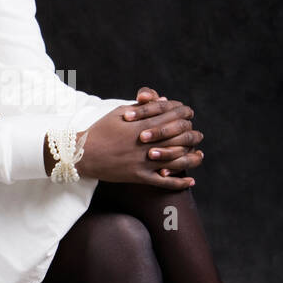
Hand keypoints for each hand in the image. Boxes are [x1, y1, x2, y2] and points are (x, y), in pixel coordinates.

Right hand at [76, 92, 203, 186]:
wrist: (82, 154)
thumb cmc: (100, 130)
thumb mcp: (119, 112)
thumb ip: (143, 107)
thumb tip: (164, 100)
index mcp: (141, 124)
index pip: (171, 116)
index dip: (183, 114)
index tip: (189, 115)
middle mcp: (145, 143)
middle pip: (178, 137)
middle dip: (191, 134)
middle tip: (197, 135)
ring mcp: (143, 161)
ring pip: (176, 160)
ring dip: (192, 158)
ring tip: (199, 156)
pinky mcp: (139, 176)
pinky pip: (164, 182)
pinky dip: (179, 182)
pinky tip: (190, 180)